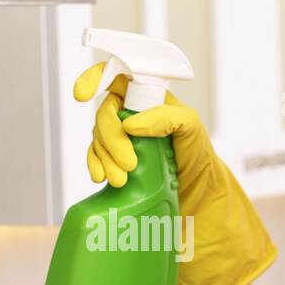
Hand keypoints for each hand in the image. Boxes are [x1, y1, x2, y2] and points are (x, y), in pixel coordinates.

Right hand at [72, 61, 277, 284]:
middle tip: (130, 164)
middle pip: (105, 110)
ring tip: (121, 181)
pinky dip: (95, 166)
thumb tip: (133, 123)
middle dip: (109, 135)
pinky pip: (95, 158)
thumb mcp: (195, 136)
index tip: (82, 94)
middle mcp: (136, 117)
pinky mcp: (116, 164)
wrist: (200, 208)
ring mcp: (125, 142)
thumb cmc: (202, 166)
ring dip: (103, 156)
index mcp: (153, 101)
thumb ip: (170, 119)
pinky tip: (102, 179)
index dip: (96, 77)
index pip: (120, 76)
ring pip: (98, 136)